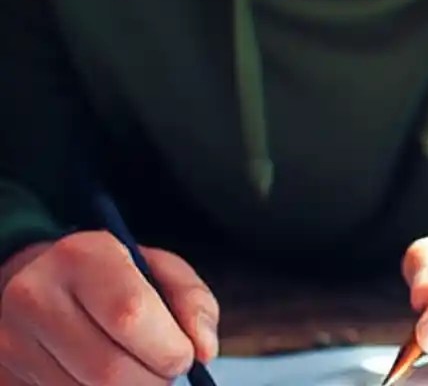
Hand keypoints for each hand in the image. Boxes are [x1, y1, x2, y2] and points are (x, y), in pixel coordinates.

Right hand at [0, 231, 218, 384]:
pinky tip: (101, 377)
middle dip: (153, 381)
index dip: (168, 348)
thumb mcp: (159, 269)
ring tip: (135, 370)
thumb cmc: (112, 276)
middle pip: (108, 369)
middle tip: (165, 371)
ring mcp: (12, 339)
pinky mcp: (3, 373)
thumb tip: (204, 351)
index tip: (185, 356)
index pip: (130, 314)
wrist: (35, 279)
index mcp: (82, 256)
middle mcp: (36, 295)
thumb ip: (193, 303)